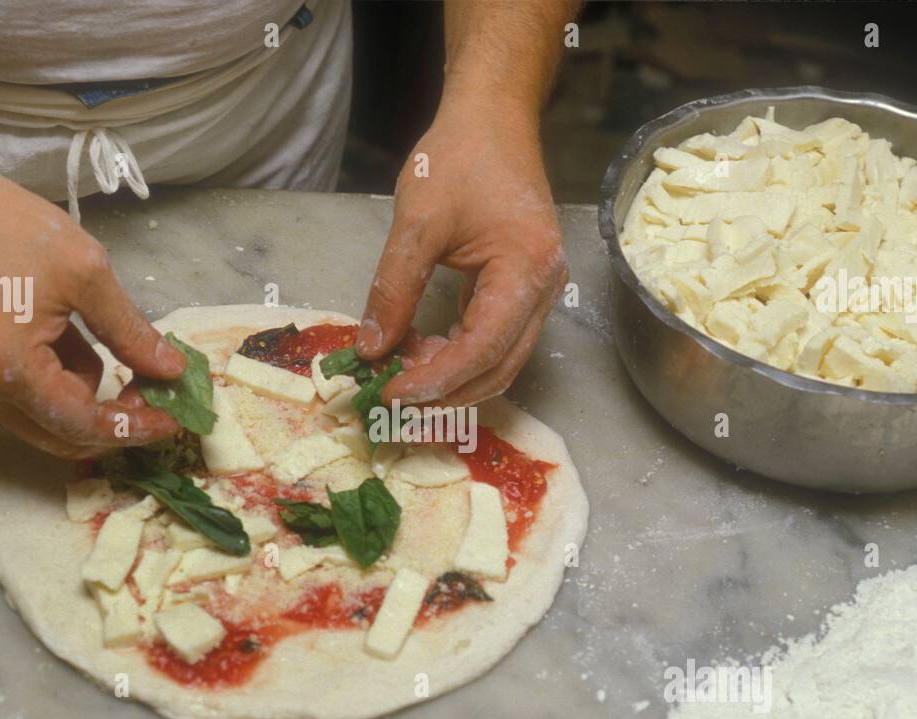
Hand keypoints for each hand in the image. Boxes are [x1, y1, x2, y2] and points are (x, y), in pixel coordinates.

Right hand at [0, 159, 184, 457]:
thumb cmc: (4, 225)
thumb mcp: (85, 273)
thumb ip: (131, 331)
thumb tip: (171, 370)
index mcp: (6, 368)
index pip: (80, 424)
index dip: (132, 427)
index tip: (174, 420)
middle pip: (57, 436)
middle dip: (108, 423)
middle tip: (150, 397)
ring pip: (38, 418)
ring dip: (81, 400)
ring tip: (109, 354)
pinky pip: (16, 395)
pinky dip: (53, 382)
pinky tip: (73, 344)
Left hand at [357, 93, 567, 406]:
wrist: (493, 119)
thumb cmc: (459, 159)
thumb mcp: (416, 224)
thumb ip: (393, 291)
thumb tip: (371, 350)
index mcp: (526, 271)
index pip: (483, 350)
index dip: (437, 380)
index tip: (392, 394)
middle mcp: (545, 290)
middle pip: (499, 367)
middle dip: (446, 392)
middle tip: (394, 401)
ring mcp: (540, 291)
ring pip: (500, 359)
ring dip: (452, 376)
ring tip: (402, 370)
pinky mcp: (525, 288)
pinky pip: (497, 338)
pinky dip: (460, 353)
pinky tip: (422, 348)